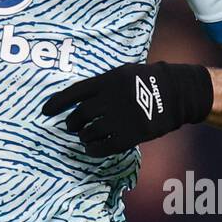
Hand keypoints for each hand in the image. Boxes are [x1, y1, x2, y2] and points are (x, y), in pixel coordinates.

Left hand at [41, 61, 213, 155]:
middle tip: (71, 126)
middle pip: (81, 115)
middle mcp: (112, 98)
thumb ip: (102, 85)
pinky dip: (94, 149)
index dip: (57, 103)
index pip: (75, 93)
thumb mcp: (123, 73)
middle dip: (72, 123)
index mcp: (108, 80)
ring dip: (84, 136)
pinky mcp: (132, 134)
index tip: (45, 111)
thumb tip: (78, 99)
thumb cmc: (147, 81)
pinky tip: (92, 148)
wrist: (176, 93)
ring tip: (84, 136)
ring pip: (91, 132)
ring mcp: (122, 117)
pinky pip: (105, 146)